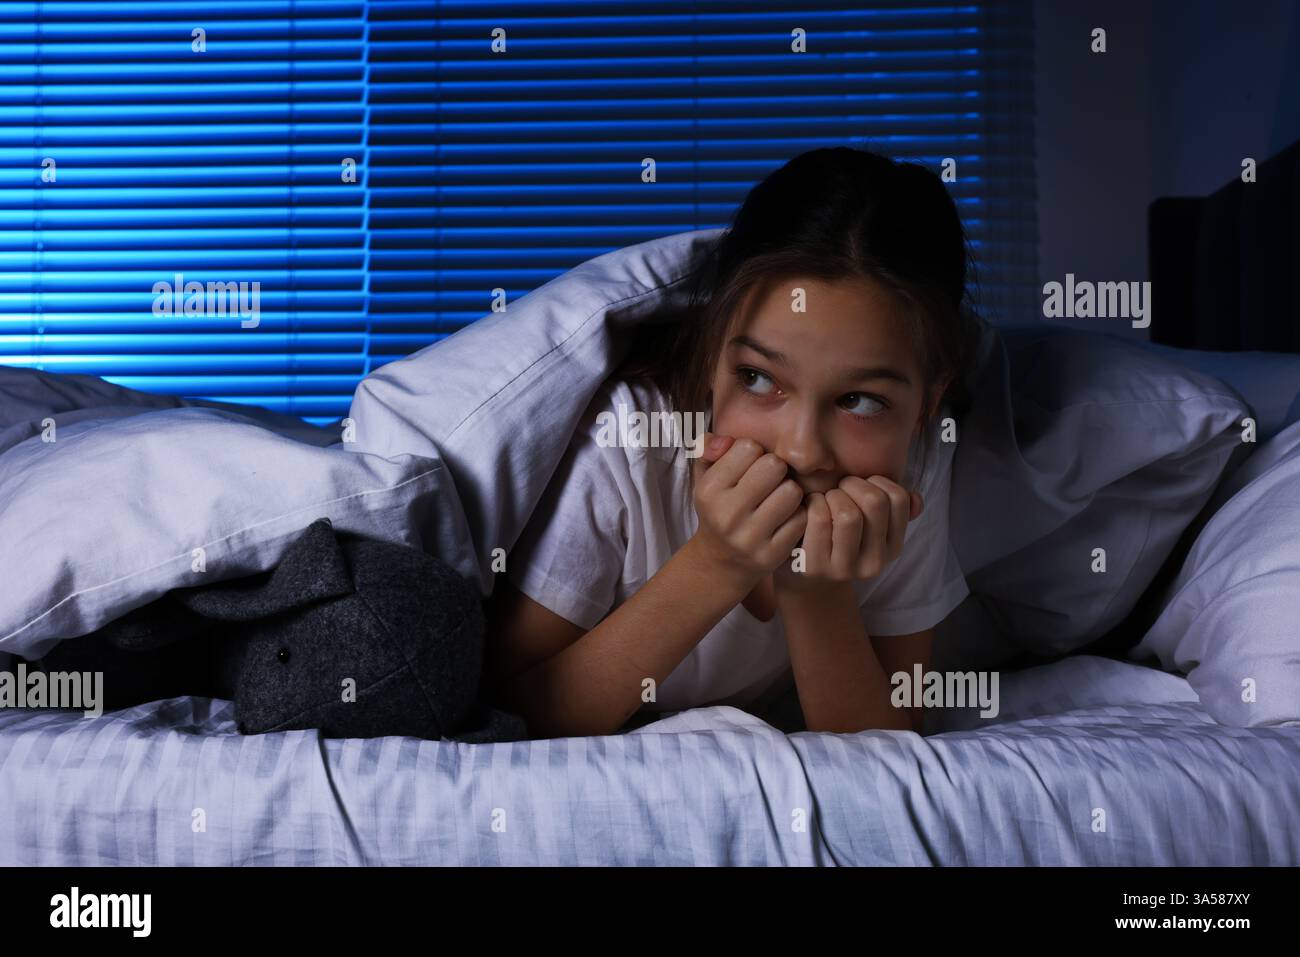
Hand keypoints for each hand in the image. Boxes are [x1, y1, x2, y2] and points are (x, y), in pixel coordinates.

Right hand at [689, 432, 808, 584]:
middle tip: (770, 482)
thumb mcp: (704, 477)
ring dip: (790, 491)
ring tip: (779, 499)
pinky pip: (802, 518)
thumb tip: (726, 440)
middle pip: (774, 466)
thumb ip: (708, 448)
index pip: (749, 448)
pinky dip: (798, 514)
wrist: (721, 561)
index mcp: (709, 490)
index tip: (749, 468)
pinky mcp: (772, 554)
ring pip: (792, 491)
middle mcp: (727, 515)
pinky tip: (785, 519)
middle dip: (776, 469)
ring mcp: (750, 538)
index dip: (754, 453)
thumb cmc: (719, 508)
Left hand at [773, 474, 922, 591]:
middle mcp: (875, 563)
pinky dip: (812, 502)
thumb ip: (894, 508)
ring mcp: (845, 569)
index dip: (876, 481)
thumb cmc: (838, 534)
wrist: (804, 573)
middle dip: (851, 484)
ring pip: (848, 514)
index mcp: (893, 547)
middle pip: (873, 502)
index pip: (899, 499)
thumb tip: (916, 499)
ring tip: (824, 499)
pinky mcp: (816, 567)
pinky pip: (819, 519)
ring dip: (832, 495)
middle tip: (838, 489)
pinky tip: (809, 507)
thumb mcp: (870, 523)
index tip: (860, 486)